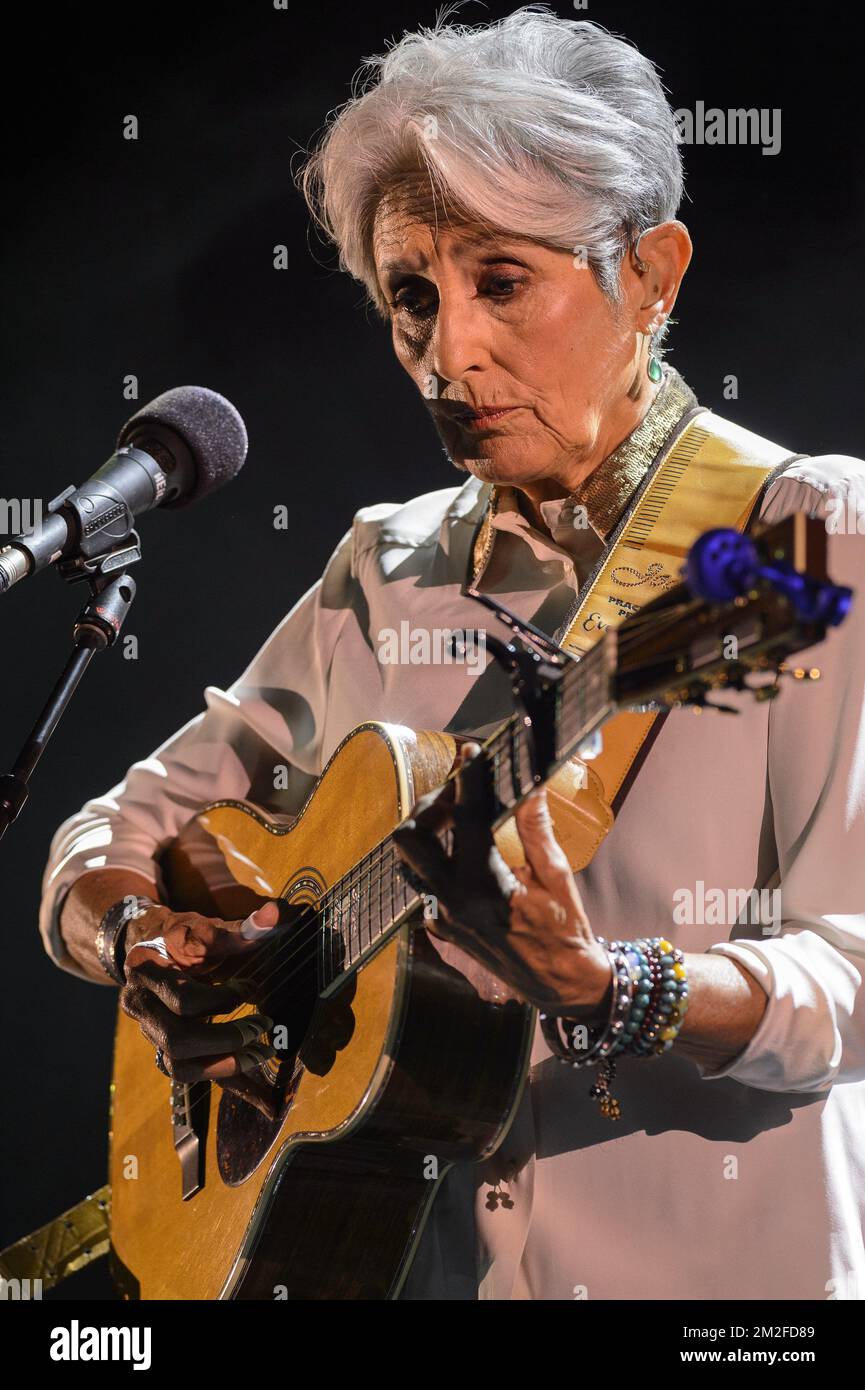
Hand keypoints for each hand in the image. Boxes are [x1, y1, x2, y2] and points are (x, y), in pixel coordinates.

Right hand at [120, 900, 284, 1115]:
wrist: (149, 951)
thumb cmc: (181, 937)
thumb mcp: (205, 927)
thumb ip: (240, 927)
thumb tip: (275, 916)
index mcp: (146, 974)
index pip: (183, 1000)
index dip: (221, 999)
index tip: (250, 987)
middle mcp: (141, 1008)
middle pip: (176, 1041)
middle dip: (224, 1040)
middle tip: (261, 1028)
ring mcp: (151, 1034)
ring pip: (179, 1066)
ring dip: (224, 1066)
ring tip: (261, 1055)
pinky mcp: (168, 1051)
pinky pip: (197, 1075)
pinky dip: (231, 1086)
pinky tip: (265, 1100)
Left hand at [392, 742, 612, 1016]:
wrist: (559, 984)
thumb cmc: (565, 930)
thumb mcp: (558, 876)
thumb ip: (535, 828)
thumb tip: (529, 782)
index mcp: (485, 887)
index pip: (467, 820)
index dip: (468, 780)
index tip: (472, 753)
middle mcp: (453, 902)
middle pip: (410, 840)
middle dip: (429, 806)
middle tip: (459, 790)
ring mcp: (441, 916)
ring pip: (410, 861)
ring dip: (426, 831)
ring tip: (456, 812)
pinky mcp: (440, 925)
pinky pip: (424, 882)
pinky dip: (437, 857)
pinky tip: (460, 846)